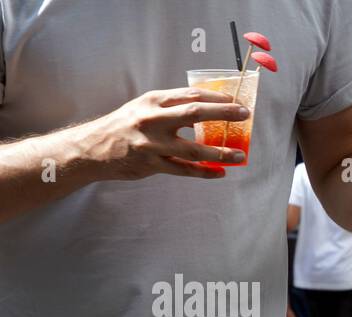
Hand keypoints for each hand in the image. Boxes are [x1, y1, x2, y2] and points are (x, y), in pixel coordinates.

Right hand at [83, 87, 251, 179]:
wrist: (93, 148)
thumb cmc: (125, 126)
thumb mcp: (144, 108)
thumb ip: (171, 107)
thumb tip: (207, 109)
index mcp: (153, 101)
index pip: (190, 95)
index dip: (216, 97)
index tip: (236, 100)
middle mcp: (152, 119)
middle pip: (194, 114)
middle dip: (223, 114)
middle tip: (245, 115)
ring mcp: (152, 144)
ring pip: (193, 149)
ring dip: (220, 152)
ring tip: (239, 154)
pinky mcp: (151, 164)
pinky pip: (184, 171)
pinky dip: (204, 172)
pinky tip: (221, 172)